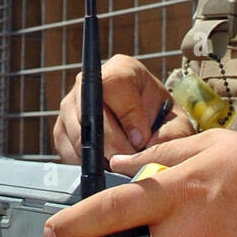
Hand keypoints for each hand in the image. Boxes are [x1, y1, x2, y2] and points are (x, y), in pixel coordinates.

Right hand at [51, 53, 193, 163]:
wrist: (146, 126)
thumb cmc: (160, 120)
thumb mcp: (175, 124)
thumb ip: (169, 135)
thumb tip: (144, 149)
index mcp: (121, 69)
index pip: (113, 85)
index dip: (127, 116)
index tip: (141, 139)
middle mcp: (88, 82)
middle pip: (89, 112)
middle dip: (112, 144)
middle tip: (130, 163)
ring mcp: (70, 105)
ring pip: (76, 134)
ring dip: (99, 157)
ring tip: (121, 166)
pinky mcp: (60, 129)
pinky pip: (67, 150)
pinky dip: (86, 165)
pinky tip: (106, 167)